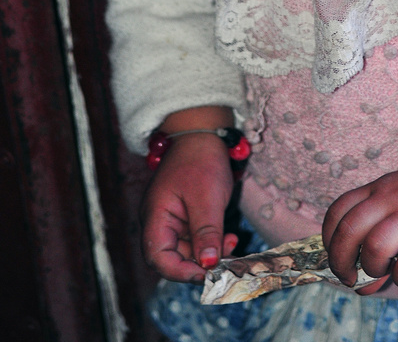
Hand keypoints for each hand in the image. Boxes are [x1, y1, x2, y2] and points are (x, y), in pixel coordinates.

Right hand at [141, 131, 236, 281]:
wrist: (204, 133)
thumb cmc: (201, 160)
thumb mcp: (207, 198)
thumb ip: (206, 232)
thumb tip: (209, 265)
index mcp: (155, 217)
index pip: (159, 258)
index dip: (181, 271)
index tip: (206, 274)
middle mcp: (160, 222)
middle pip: (174, 257)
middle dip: (200, 263)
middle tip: (226, 260)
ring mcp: (173, 219)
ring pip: (188, 250)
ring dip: (210, 253)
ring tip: (232, 242)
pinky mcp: (187, 216)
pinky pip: (197, 238)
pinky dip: (212, 241)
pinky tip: (229, 236)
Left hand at [322, 164, 397, 293]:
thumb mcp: (394, 195)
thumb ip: (372, 222)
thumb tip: (352, 269)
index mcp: (378, 189)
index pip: (339, 210)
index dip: (329, 238)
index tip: (333, 254)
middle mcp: (391, 199)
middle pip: (350, 230)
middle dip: (340, 262)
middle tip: (348, 277)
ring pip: (374, 248)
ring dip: (371, 269)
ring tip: (380, 273)